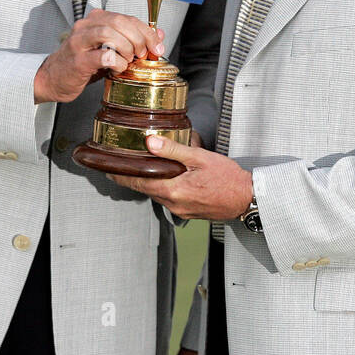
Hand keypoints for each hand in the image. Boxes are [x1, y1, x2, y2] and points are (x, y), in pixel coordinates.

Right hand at [34, 9, 162, 103]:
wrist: (53, 79)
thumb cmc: (83, 64)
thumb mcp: (110, 49)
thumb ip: (133, 40)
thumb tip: (159, 36)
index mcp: (96, 20)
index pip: (127, 18)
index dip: (147, 31)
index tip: (157, 47)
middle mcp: (85, 26)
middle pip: (119, 22)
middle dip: (139, 38)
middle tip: (143, 54)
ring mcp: (79, 42)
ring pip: (108, 33)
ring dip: (126, 47)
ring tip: (129, 60)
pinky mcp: (77, 61)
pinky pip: (103, 56)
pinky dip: (117, 62)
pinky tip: (117, 69)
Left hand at [109, 135, 252, 220]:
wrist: (247, 198)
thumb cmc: (228, 178)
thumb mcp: (200, 158)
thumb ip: (174, 150)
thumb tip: (150, 142)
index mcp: (173, 189)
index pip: (138, 182)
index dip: (121, 176)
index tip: (107, 170)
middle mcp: (173, 203)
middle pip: (145, 189)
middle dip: (132, 178)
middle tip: (119, 166)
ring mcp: (180, 210)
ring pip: (157, 194)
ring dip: (148, 182)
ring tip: (141, 169)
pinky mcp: (188, 211)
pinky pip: (169, 199)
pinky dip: (162, 188)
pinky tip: (166, 178)